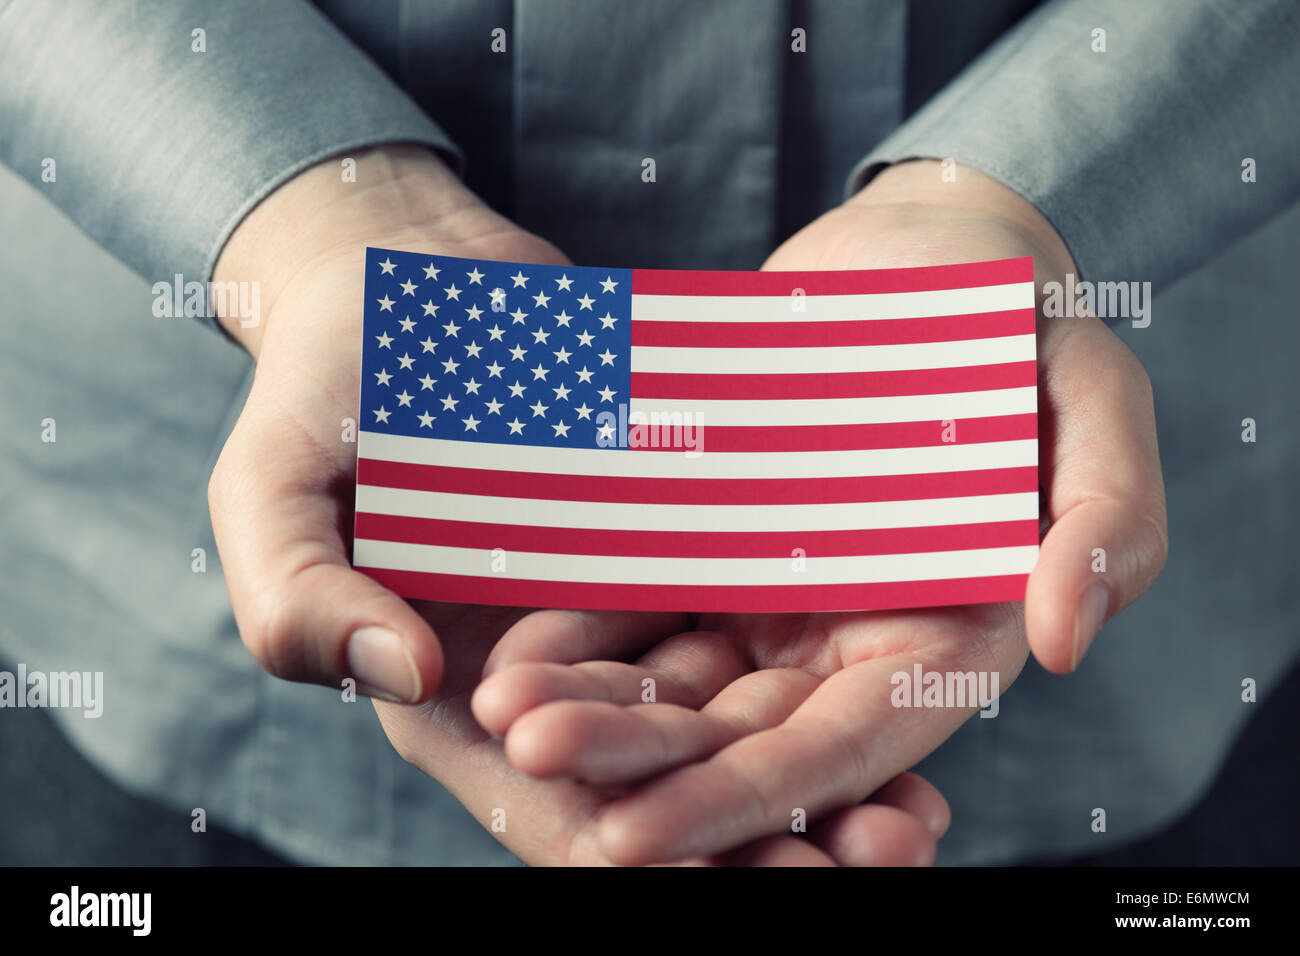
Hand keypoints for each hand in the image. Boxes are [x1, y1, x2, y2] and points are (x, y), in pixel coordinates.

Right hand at [207, 146, 947, 863]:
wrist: (409, 274)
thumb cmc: (326, 379)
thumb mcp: (271, 487)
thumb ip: (301, 598)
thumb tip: (407, 678)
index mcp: (446, 696)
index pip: (551, 807)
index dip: (651, 853)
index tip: (759, 873)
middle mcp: (538, 680)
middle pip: (657, 791)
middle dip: (759, 843)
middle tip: (878, 862)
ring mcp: (608, 618)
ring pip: (717, 727)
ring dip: (808, 787)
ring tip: (915, 824)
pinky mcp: (666, 553)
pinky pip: (744, 628)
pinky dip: (809, 678)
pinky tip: (910, 693)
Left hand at [469, 161, 1167, 863]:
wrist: (929, 249)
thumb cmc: (1025, 326)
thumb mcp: (1093, 404)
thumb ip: (1104, 522)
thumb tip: (1063, 642)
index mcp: (942, 642)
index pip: (837, 754)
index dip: (740, 801)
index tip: (636, 839)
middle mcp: (848, 640)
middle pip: (735, 729)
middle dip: (634, 758)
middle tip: (532, 758)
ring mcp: (774, 593)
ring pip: (673, 677)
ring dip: (590, 704)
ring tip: (501, 709)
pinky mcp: (714, 538)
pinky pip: (641, 599)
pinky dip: (581, 628)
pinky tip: (512, 640)